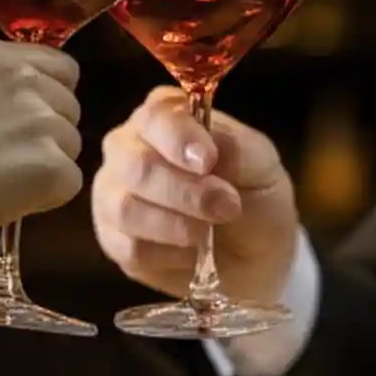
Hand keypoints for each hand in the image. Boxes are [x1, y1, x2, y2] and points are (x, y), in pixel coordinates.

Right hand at [0, 40, 83, 253]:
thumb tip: (17, 114)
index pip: (61, 68)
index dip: (50, 96)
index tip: (26, 120)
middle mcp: (27, 81)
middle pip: (69, 108)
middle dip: (46, 133)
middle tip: (2, 158)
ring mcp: (44, 122)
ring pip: (70, 147)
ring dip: (45, 166)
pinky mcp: (54, 166)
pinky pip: (68, 183)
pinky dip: (44, 198)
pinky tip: (4, 200)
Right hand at [93, 87, 298, 303]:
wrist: (257, 258)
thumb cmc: (256, 198)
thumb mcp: (263, 166)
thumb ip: (238, 148)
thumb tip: (209, 148)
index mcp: (165, 117)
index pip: (156, 117)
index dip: (179, 139)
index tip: (208, 162)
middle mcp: (129, 147)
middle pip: (135, 164)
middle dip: (184, 192)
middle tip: (226, 207)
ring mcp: (113, 193)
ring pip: (125, 208)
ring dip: (176, 226)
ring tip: (208, 233)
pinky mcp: (113, 239)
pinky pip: (128, 248)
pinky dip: (167, 255)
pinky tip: (190, 252)